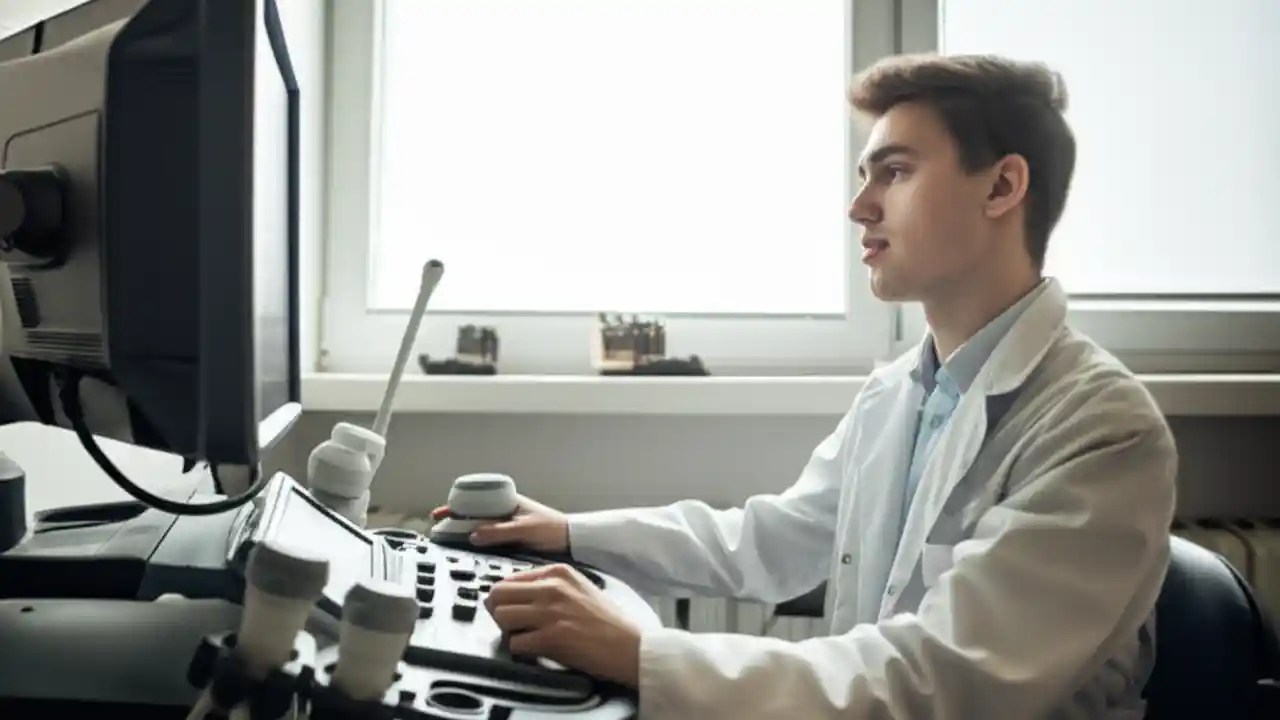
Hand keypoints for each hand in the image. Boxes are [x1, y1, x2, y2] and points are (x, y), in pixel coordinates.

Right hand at [430, 494, 568, 552]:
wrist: (572, 540)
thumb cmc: (553, 529)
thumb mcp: (525, 529)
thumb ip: (499, 531)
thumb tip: (473, 534)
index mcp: (508, 501)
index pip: (476, 498)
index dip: (457, 504)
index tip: (440, 513)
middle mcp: (505, 510)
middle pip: (474, 511)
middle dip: (455, 516)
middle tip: (437, 525)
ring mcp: (508, 523)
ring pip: (479, 523)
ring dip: (464, 528)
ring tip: (446, 535)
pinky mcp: (511, 537)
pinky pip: (488, 535)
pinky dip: (476, 538)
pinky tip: (467, 544)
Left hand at [485, 564, 640, 687]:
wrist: (630, 646)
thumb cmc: (608, 621)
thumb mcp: (579, 587)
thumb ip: (550, 585)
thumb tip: (520, 593)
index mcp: (559, 571)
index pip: (510, 577)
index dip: (506, 597)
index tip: (512, 608)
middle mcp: (552, 587)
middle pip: (498, 593)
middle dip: (497, 611)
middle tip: (510, 624)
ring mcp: (550, 612)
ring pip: (501, 616)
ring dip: (507, 630)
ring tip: (523, 636)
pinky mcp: (551, 638)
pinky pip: (515, 644)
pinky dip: (521, 651)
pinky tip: (536, 650)